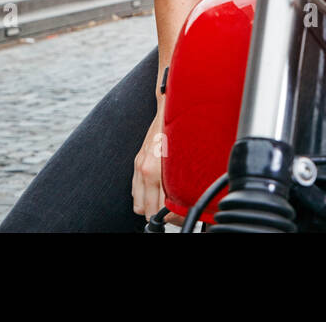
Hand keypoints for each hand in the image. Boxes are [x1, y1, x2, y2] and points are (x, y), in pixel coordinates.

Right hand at [132, 101, 184, 225]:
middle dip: (161, 216)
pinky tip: (154, 195)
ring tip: (164, 208)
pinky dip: (143, 197)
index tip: (179, 215)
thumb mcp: (187, 157)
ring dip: (150, 208)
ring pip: (139, 204)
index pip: (160, 209)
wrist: (169, 107)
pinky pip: (135, 190)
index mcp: (157, 171)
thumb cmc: (182, 129)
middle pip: (148, 210)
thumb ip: (186, 179)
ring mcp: (139, 166)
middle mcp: (145, 170)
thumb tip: (190, 197)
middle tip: (174, 215)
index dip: (172, 218)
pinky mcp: (137, 161)